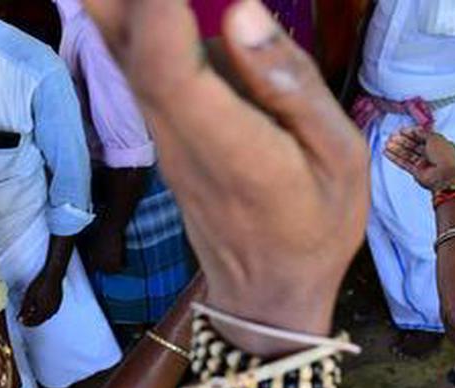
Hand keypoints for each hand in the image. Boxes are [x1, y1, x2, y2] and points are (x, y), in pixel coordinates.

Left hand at [19, 269, 63, 326]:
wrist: (53, 275)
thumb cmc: (41, 284)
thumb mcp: (29, 298)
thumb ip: (24, 310)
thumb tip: (19, 318)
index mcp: (44, 312)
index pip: (34, 322)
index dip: (26, 322)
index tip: (21, 321)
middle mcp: (52, 312)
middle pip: (41, 320)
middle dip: (32, 320)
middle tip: (25, 318)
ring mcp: (56, 307)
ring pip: (46, 315)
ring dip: (38, 316)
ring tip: (31, 312)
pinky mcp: (58, 302)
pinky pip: (50, 310)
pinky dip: (44, 311)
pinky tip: (40, 307)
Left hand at [82, 0, 368, 347]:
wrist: (265, 292)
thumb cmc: (316, 226)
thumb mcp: (338, 159)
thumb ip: (292, 85)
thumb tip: (240, 10)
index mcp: (229, 145)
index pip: (167, 64)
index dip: (156, 6)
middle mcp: (177, 132)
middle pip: (122, 36)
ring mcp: (160, 130)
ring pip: (116, 40)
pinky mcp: (160, 126)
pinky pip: (132, 53)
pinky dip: (130, 7)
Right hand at [383, 127, 454, 191]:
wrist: (445, 176)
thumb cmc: (444, 156)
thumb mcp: (435, 138)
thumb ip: (424, 133)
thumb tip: (416, 129)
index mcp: (439, 145)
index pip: (423, 137)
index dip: (412, 133)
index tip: (401, 130)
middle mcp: (431, 154)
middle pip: (413, 145)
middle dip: (402, 140)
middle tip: (391, 136)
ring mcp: (424, 164)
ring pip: (407, 154)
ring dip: (397, 148)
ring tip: (387, 144)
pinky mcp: (416, 172)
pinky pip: (404, 163)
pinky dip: (395, 158)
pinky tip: (387, 153)